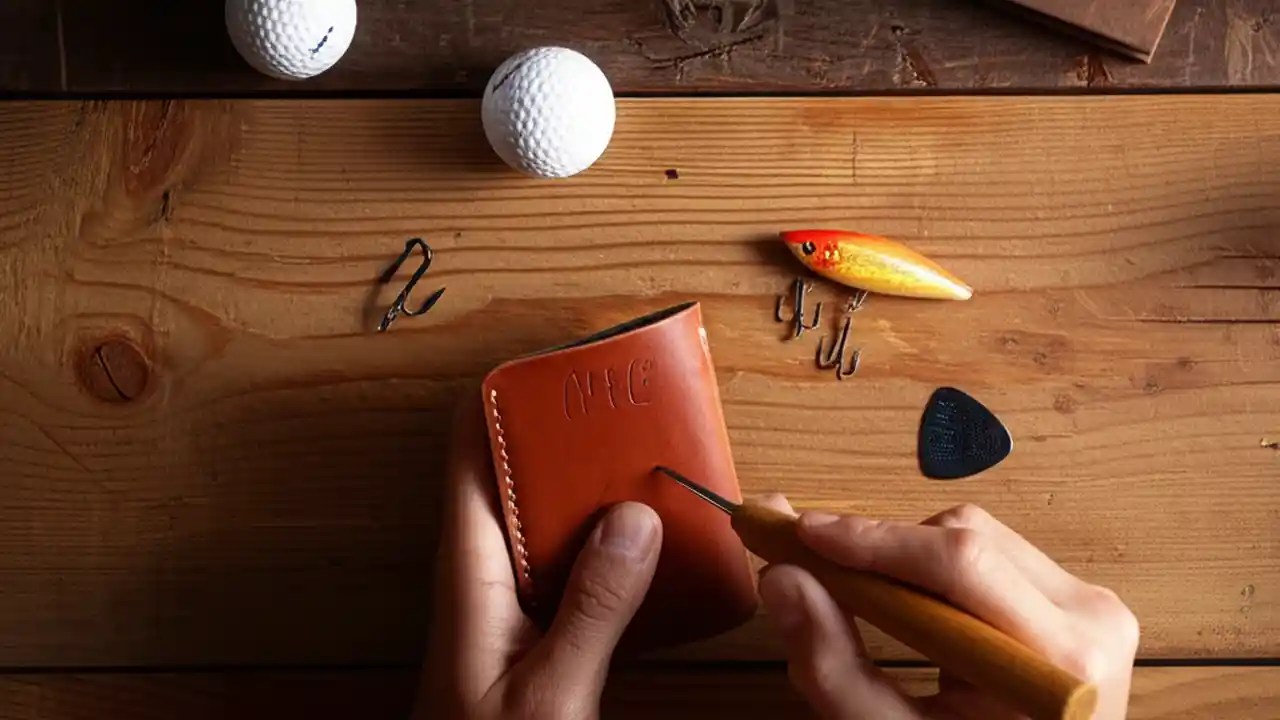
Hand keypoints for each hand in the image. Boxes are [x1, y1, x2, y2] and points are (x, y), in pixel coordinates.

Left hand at [417, 397, 662, 718]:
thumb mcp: (550, 691)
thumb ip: (591, 609)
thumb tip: (634, 517)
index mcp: (469, 571)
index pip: (473, 452)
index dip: (509, 400)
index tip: (565, 368)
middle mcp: (484, 574)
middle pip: (519, 478)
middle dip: (569, 440)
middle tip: (630, 407)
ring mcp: (509, 603)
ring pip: (551, 522)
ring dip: (595, 493)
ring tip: (653, 462)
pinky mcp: (535, 632)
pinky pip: (572, 565)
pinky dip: (608, 546)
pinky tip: (655, 546)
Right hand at [756, 498, 1138, 719]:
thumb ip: (835, 667)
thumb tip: (784, 580)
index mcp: (1060, 663)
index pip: (960, 564)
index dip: (875, 540)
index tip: (802, 534)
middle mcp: (1092, 618)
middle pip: (965, 535)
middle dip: (882, 548)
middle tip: (813, 565)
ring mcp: (1094, 603)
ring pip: (976, 533)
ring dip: (912, 560)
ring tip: (881, 612)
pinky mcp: (1080, 598)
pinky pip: (993, 552)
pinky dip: (940, 571)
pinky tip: (924, 619)